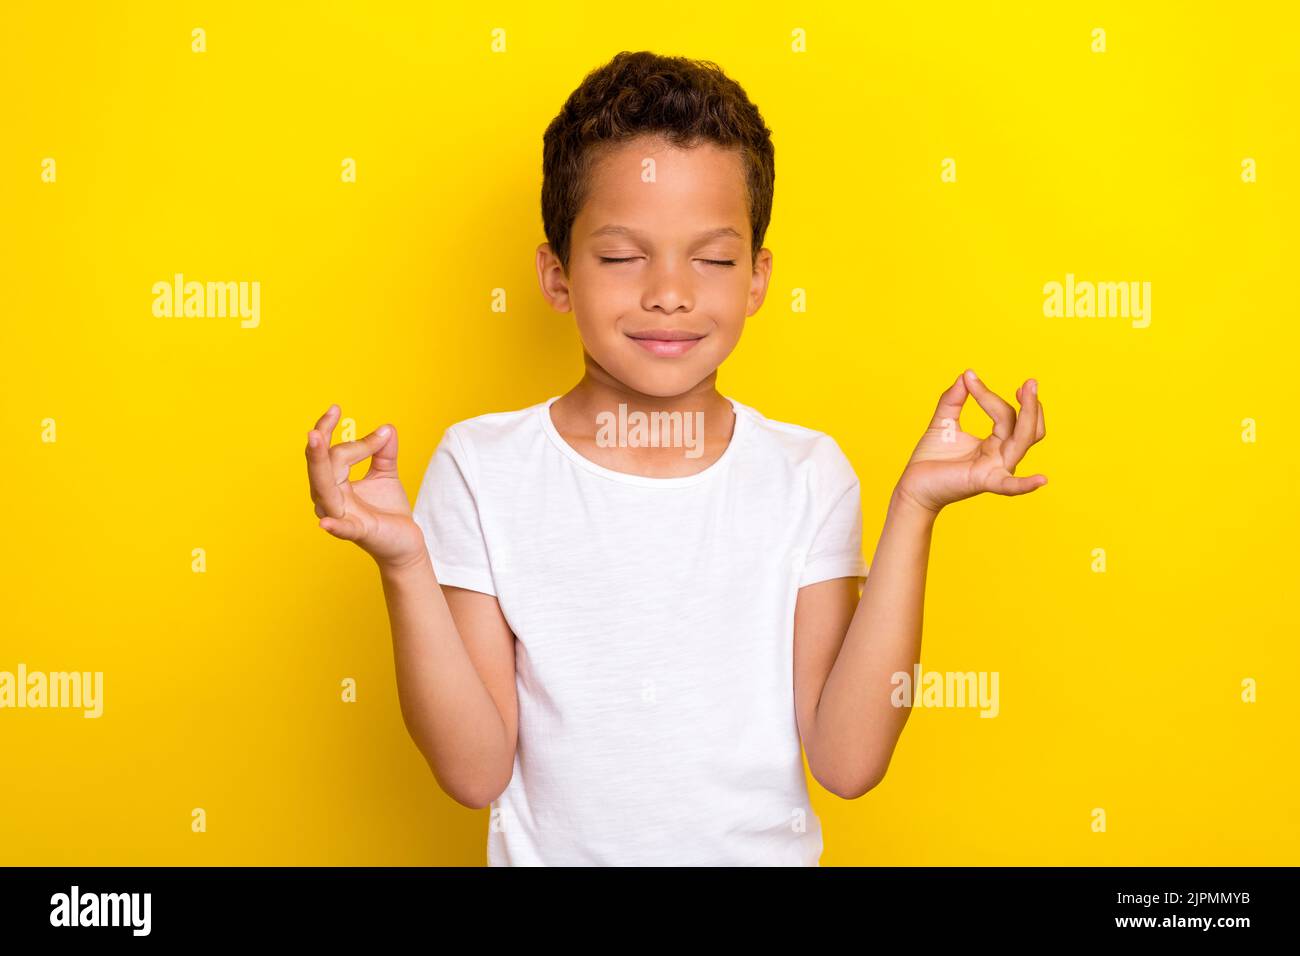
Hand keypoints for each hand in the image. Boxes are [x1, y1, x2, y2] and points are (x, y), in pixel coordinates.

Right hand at [304, 404, 426, 569]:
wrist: (404, 541)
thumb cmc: (387, 509)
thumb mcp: (386, 473)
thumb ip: (384, 451)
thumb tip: (387, 428)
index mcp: (334, 482)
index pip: (329, 452)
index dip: (335, 431)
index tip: (351, 415)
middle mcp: (330, 498)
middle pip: (320, 466)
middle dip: (319, 442)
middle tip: (323, 419)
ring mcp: (340, 515)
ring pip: (324, 488)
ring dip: (319, 463)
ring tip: (316, 439)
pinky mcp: (358, 532)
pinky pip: (342, 528)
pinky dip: (335, 525)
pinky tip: (326, 522)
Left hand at [896, 370, 1047, 514]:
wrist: (913, 485)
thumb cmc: (931, 458)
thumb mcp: (943, 422)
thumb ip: (953, 399)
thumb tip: (965, 375)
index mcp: (996, 443)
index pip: (1005, 415)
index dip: (988, 394)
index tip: (969, 377)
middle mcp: (1001, 456)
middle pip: (1026, 428)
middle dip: (1030, 405)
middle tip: (1029, 382)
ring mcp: (996, 469)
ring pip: (1022, 442)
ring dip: (1028, 416)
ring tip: (1026, 391)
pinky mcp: (983, 482)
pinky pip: (1009, 485)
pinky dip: (1025, 484)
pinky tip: (1041, 479)